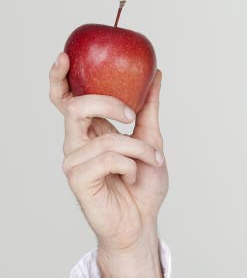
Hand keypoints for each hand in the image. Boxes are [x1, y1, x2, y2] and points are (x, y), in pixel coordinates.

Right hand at [50, 51, 167, 277]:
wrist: (143, 221)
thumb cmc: (143, 185)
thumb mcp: (152, 139)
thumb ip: (149, 109)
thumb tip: (156, 75)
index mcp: (90, 131)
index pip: (65, 99)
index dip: (60, 78)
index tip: (67, 56)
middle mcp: (77, 143)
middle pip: (76, 106)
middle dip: (106, 103)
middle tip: (129, 114)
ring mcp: (74, 161)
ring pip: (107, 137)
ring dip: (139, 148)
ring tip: (152, 160)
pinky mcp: (78, 179)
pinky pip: (108, 158)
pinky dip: (131, 164)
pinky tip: (133, 176)